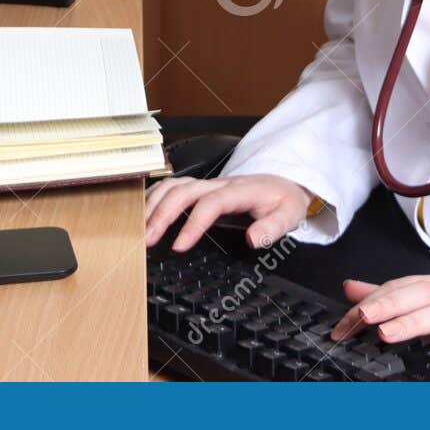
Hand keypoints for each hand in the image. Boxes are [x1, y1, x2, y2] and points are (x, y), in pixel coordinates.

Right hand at [142, 173, 314, 251]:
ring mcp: (208, 184)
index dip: (192, 224)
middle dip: (162, 214)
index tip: (179, 246)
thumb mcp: (289, 215)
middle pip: (183, 191)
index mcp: (239, 191)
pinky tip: (145, 215)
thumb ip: (273, 227)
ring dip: (153, 205)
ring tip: (140, 231)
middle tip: (147, 241)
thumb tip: (252, 240)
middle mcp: (219, 184)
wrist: (285, 183)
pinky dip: (154, 198)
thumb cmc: (284, 200)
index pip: (210, 203)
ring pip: (173, 186)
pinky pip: (172, 187)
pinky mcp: (201, 188)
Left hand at [329, 274, 429, 381]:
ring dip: (415, 322)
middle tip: (363, 315)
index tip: (344, 324)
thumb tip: (350, 288)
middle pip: (421, 294)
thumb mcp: (425, 304)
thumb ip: (388, 297)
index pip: (400, 288)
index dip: (372, 302)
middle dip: (390, 302)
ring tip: (387, 333)